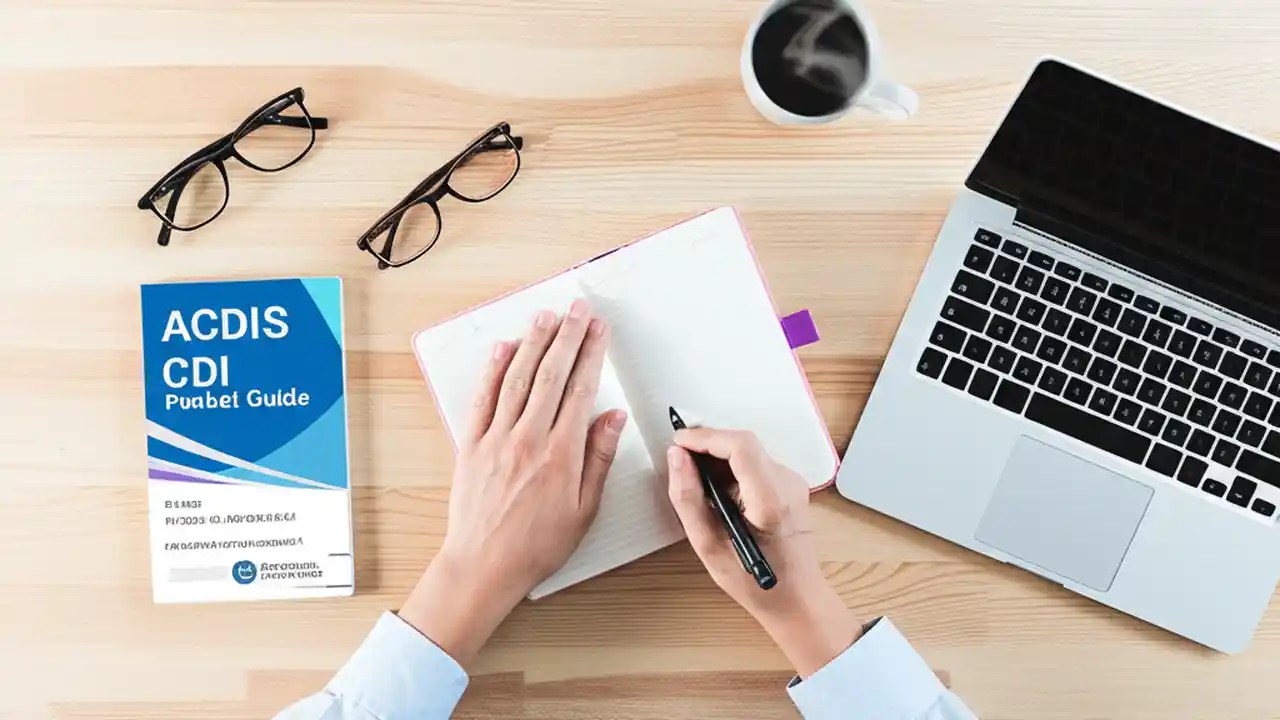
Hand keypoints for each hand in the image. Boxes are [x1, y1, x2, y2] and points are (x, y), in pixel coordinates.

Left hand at [399, 300, 626, 665]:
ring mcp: (497, 439)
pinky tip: (504, 349)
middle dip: (567, 336)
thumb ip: (598, 459)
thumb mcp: (584, 509)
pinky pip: (483, 398)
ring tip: (546, 317)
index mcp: (561, 455)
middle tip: (578, 310)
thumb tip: (612, 419)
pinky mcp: (472, 445)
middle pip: (551, 374)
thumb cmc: (536, 545)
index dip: (592, 355)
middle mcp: (528, 439)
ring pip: (518, 378)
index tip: (599, 331)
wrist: (484, 566)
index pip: (581, 390)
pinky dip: (493, 370)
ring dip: (534, 343)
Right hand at [667, 428, 860, 677]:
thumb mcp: (708, 546)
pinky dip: (732, 467)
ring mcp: (793, 482)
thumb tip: (676, 457)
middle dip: (708, 444)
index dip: (705, 436)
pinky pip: (756, 463)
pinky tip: (717, 490)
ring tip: (694, 479)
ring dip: (718, 456)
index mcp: (770, 500)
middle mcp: (788, 484)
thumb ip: (688, 498)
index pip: (740, 446)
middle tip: (679, 460)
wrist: (798, 598)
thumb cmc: (755, 583)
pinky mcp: (791, 485)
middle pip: (744, 444)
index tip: (678, 442)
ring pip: (749, 451)